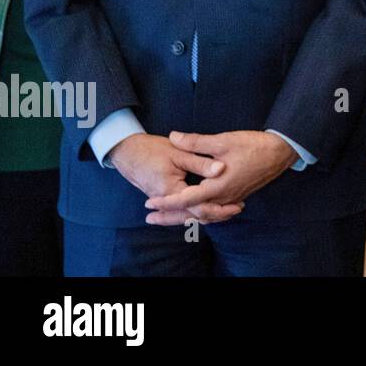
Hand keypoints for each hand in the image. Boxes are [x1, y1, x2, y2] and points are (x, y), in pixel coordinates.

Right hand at [109, 134, 229, 216]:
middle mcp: (168, 200)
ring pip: (188, 214)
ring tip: (228, 210)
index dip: (220, 207)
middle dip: (217, 214)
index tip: (237, 205)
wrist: (127, 152)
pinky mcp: (164, 197)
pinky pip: (182, 209)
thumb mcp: (178, 153)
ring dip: (207, 214)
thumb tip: (221, 168)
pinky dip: (196, 211)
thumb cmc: (151, 150)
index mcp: (172, 190)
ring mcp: (165, 200)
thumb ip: (200, 162)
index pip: (199, 206)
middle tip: (238, 209)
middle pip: (195, 214)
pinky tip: (208, 207)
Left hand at [142, 130, 297, 224]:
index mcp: (217, 186)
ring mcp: (231, 198)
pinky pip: (215, 211)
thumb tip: (174, 137)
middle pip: (193, 214)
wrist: (280, 151)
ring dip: (185, 216)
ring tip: (168, 217)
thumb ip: (196, 142)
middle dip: (170, 217)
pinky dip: (202, 213)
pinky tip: (196, 210)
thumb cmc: (253, 146)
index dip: (166, 202)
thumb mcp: (223, 141)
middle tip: (150, 219)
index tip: (149, 204)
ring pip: (204, 215)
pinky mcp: (237, 196)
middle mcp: (223, 197)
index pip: (186, 199)